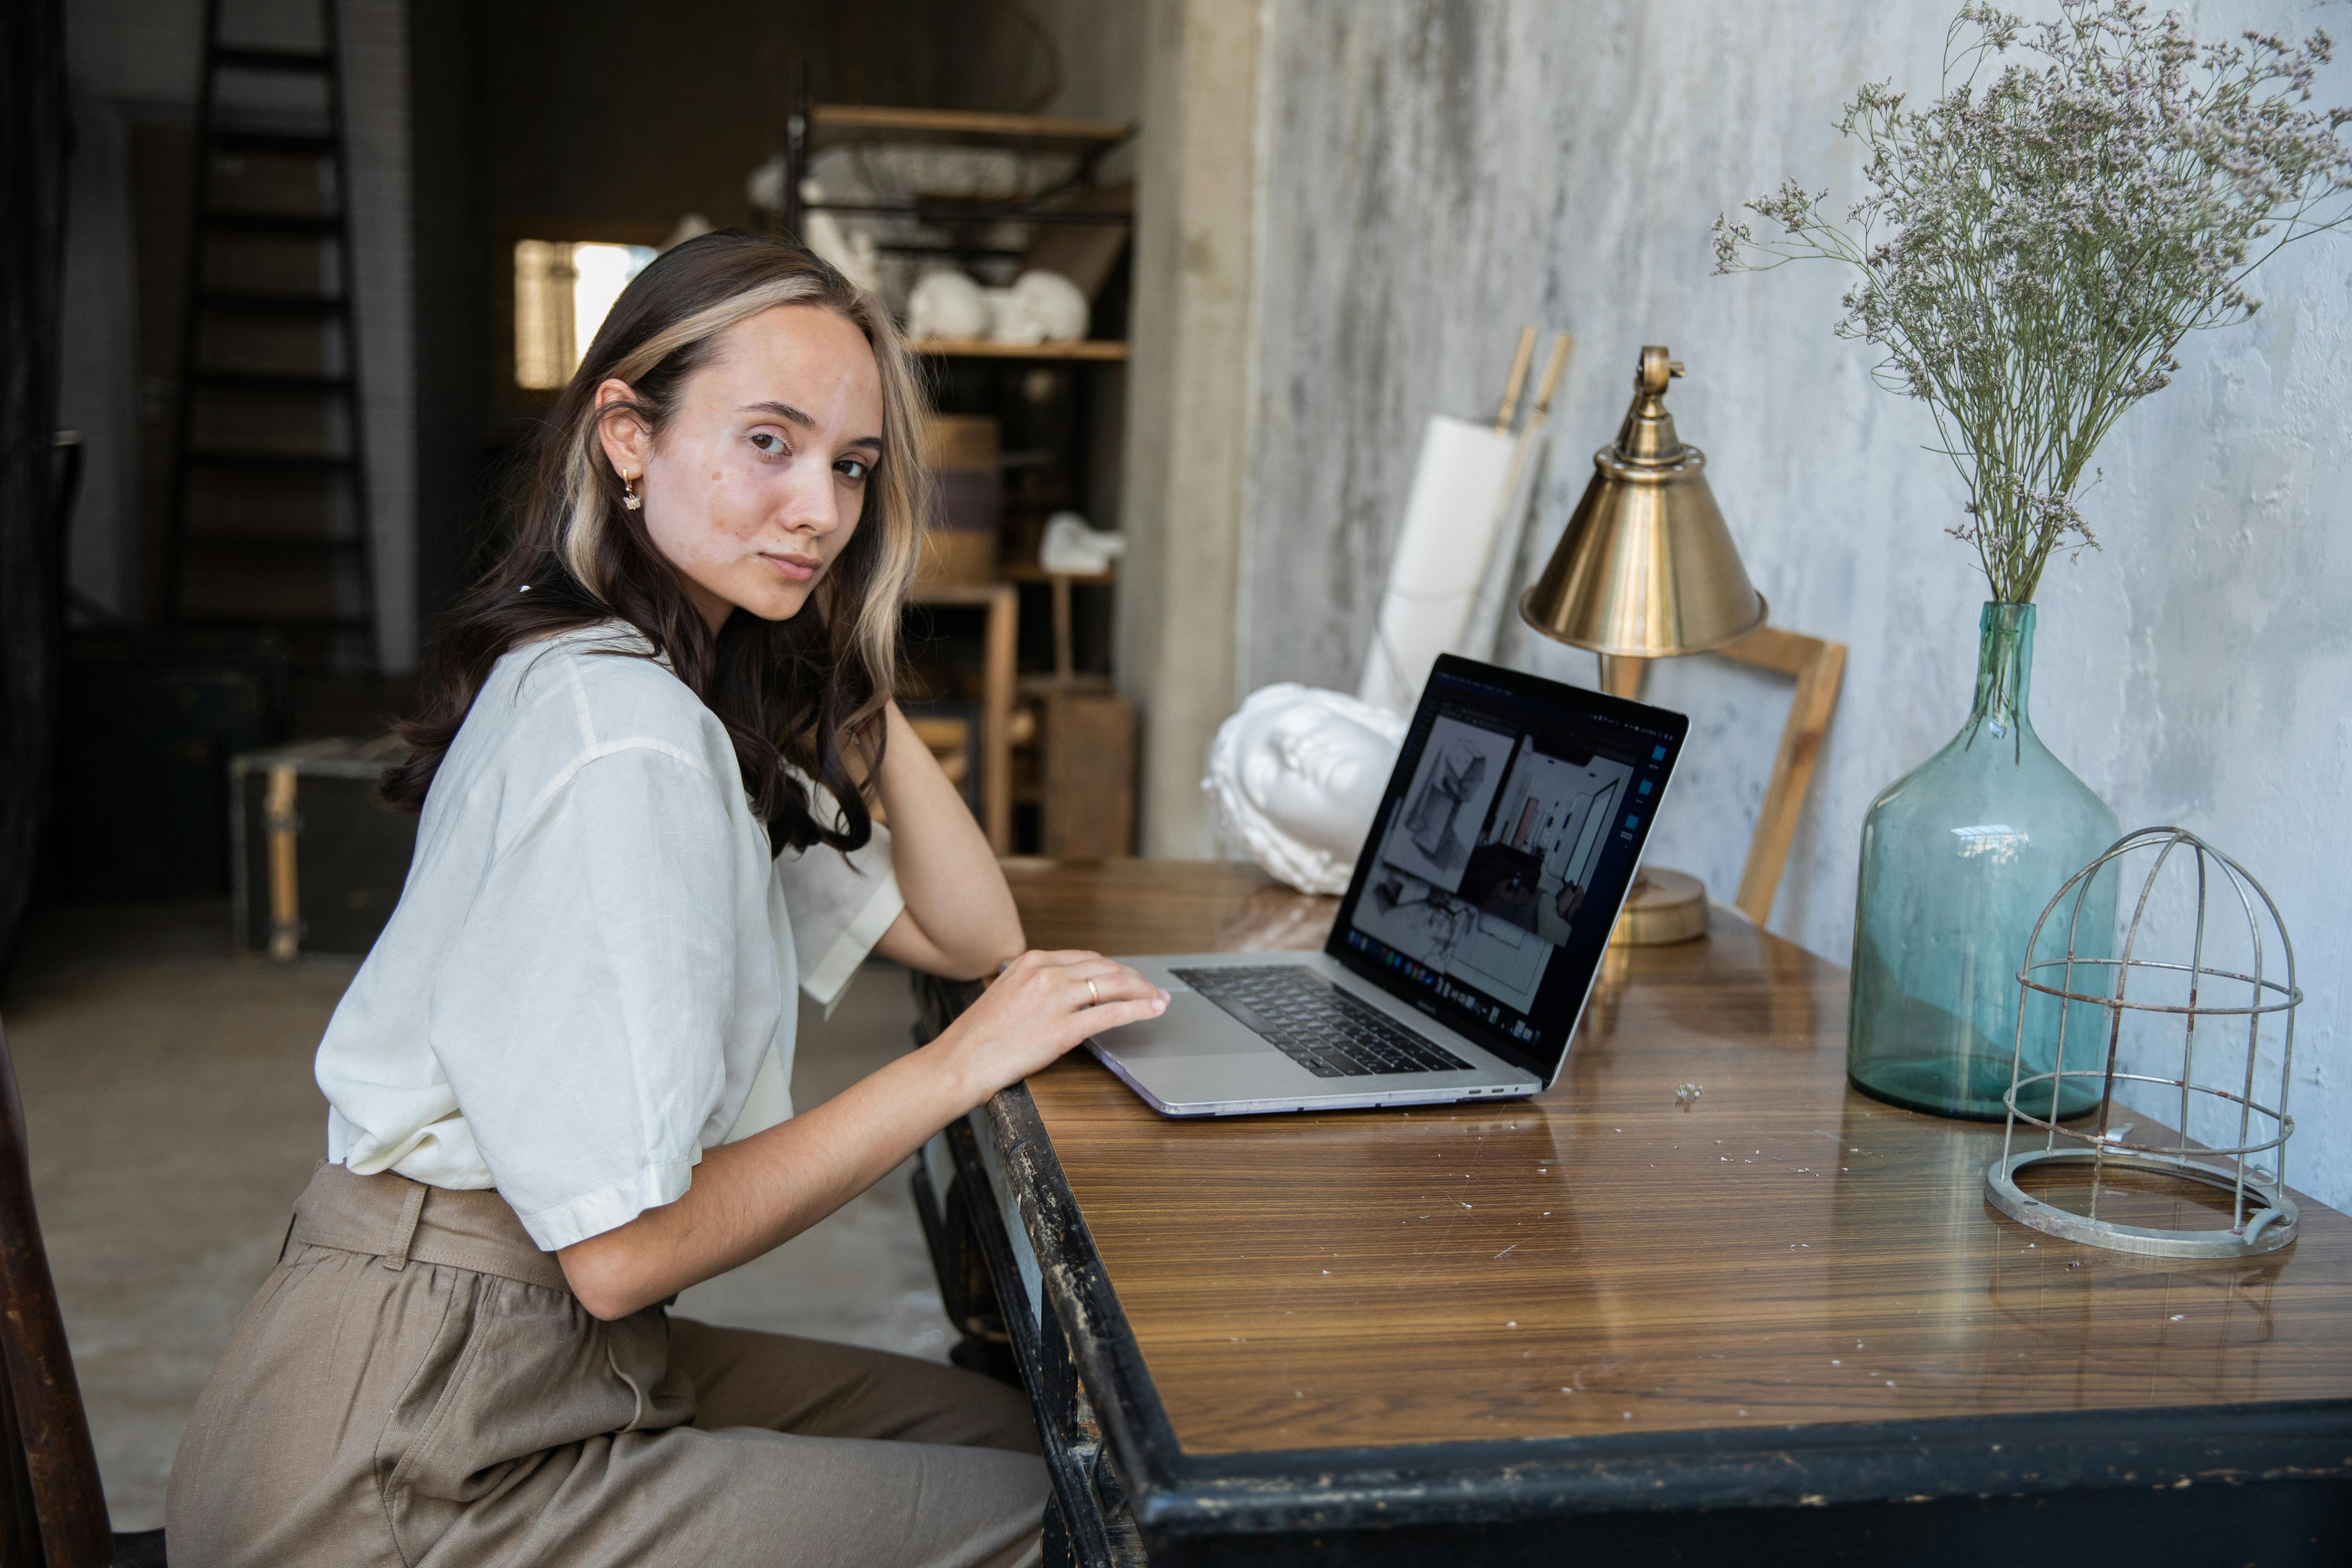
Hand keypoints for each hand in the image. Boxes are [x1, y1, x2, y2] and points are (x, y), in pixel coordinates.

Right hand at [934, 949, 1167, 1106]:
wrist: (960, 1061)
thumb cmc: (978, 1036)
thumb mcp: (1007, 992)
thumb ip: (1035, 984)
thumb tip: (1066, 991)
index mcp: (1031, 961)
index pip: (1086, 958)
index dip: (1113, 968)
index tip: (1128, 977)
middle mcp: (1045, 973)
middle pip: (1104, 968)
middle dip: (1134, 978)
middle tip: (1152, 989)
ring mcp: (1055, 999)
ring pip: (1113, 986)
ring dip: (1142, 991)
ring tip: (1159, 998)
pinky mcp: (1062, 1029)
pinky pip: (1110, 1014)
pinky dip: (1137, 1010)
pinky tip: (1152, 1010)